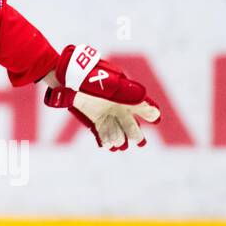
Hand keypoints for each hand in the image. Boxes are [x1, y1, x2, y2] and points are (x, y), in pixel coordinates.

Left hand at [44, 45, 160, 150]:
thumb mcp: (113, 85)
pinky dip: (105, 140)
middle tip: (140, 142)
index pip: (142, 105)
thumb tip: (154, 111)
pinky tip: (108, 146)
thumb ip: (131, 96)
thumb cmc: (92, 79)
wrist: (69, 79)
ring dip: (118, 138)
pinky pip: (103, 132)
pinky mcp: (95, 120)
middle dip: (136, 133)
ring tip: (120, 145)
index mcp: (126, 95)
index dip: (150, 112)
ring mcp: (107, 113)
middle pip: (130, 123)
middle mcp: (119, 106)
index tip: (156, 119)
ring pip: (116, 130)